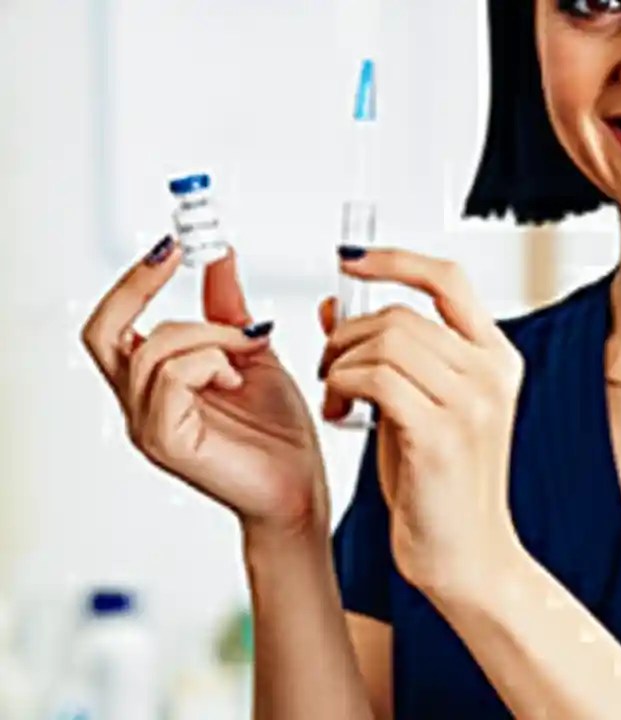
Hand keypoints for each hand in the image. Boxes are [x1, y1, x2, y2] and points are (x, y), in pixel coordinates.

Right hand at [81, 237, 326, 531]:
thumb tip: (219, 254)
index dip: (132, 281)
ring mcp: (148, 425)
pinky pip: (172, 379)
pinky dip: (210, 364)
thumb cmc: (277, 430)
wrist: (301, 483)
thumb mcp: (253, 353)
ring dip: (207, 335)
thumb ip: (228, 309)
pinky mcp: (167, 442)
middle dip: (141, 286)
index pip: (111, 324)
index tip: (172, 245)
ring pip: (152, 350)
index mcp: (153, 382)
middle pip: (103, 331)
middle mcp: (139, 404)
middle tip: (181, 257)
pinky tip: (238, 379)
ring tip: (247, 350)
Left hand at [318, 248, 524, 596]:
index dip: (395, 260)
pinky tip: (343, 411)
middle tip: (331, 367)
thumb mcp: (419, 408)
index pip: (448, 279)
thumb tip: (336, 306)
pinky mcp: (441, 433)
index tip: (351, 259)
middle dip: (350, 333)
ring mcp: (472, 402)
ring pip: (385, 342)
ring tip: (337, 393)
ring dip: (342, 362)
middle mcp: (492, 373)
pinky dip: (345, 386)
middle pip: (403, 313)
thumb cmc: (442, 488)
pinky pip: (375, 379)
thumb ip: (389, 355)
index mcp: (497, 359)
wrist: (468, 557)